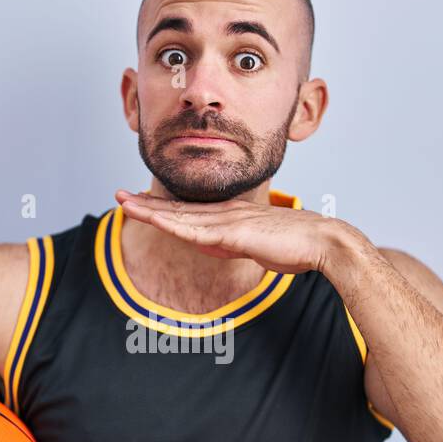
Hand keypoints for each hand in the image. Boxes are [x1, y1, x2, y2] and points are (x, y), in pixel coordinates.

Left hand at [114, 189, 347, 273]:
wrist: (323, 242)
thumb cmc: (297, 246)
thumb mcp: (257, 246)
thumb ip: (236, 244)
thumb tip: (218, 245)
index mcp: (232, 215)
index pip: (190, 212)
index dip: (163, 207)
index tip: (141, 203)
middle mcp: (227, 213)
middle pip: (178, 209)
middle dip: (146, 203)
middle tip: (119, 195)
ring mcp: (229, 220)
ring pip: (181, 216)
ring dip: (150, 210)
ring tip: (124, 203)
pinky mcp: (235, 232)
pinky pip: (196, 230)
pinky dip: (173, 226)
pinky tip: (154, 222)